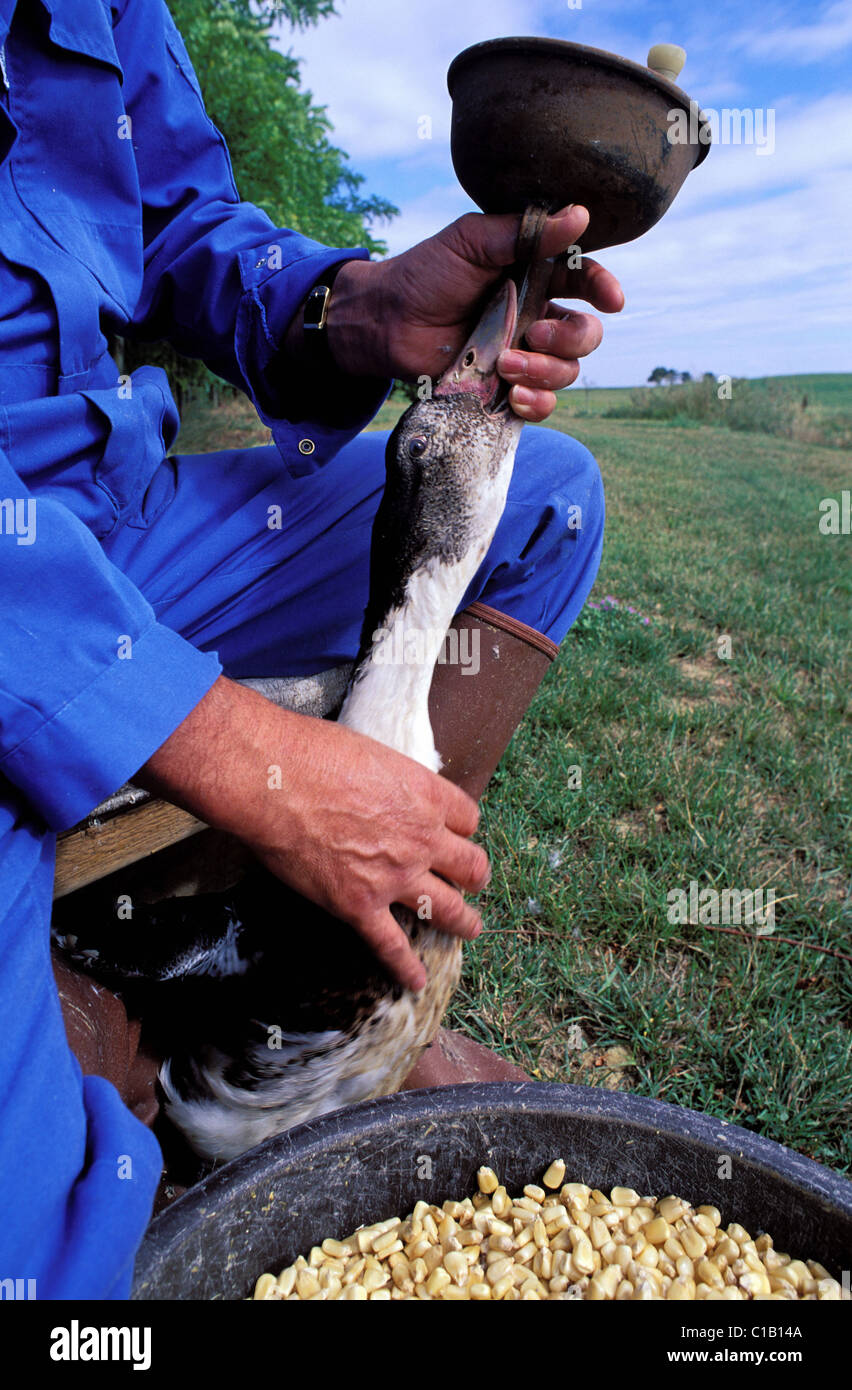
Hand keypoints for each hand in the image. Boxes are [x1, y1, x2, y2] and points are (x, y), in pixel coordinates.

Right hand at [136, 677, 488, 991]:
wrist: (274, 783)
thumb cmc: (314, 755)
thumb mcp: (374, 753)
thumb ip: (393, 780)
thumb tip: (388, 789)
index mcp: (427, 796)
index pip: (468, 819)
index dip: (462, 828)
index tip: (455, 834)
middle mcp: (422, 839)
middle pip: (471, 865)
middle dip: (475, 875)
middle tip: (473, 880)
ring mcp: (394, 877)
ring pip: (448, 908)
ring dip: (464, 921)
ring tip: (471, 928)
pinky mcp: (359, 906)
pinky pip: (392, 945)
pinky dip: (407, 967)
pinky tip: (416, 981)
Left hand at [327, 204, 623, 421]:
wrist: (385, 322)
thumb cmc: (425, 275)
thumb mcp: (471, 242)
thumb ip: (523, 232)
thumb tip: (580, 215)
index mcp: (532, 275)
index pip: (583, 281)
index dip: (603, 289)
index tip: (610, 299)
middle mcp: (534, 316)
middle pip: (584, 334)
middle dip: (572, 337)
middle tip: (535, 333)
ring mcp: (521, 355)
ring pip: (566, 371)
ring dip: (545, 370)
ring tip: (505, 364)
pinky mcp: (504, 389)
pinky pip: (542, 405)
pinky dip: (537, 403)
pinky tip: (515, 395)